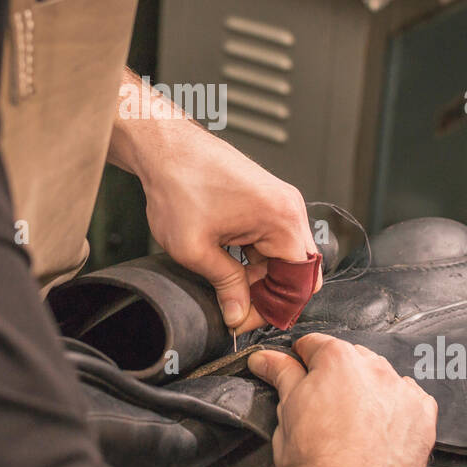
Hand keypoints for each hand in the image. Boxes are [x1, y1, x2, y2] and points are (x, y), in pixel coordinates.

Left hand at [109, 79, 319, 331]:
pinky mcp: (265, 201)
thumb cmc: (179, 183)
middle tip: (237, 310)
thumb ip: (224, 286)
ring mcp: (279, 202)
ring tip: (226, 288)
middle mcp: (289, 208)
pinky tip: (227, 267)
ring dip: (259, 277)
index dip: (275, 308)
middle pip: (297, 270)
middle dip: (269, 295)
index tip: (246, 320)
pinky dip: (254, 259)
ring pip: (283, 257)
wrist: (165, 147)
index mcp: (282, 219)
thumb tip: (238, 315)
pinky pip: (271, 241)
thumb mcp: (196, 249)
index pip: (301, 281)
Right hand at [248, 333, 437, 466]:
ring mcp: (401, 392)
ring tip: (354, 422)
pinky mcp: (423, 418)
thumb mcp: (287, 409)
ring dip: (370, 391)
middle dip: (339, 376)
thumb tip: (267, 359)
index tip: (300, 369)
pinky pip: (412, 400)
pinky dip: (398, 409)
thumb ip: (282, 375)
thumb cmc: (313, 461)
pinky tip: (382, 428)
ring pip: (383, 378)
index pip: (317, 344)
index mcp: (338, 359)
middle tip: (325, 404)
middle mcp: (374, 369)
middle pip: (353, 359)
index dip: (303, 359)